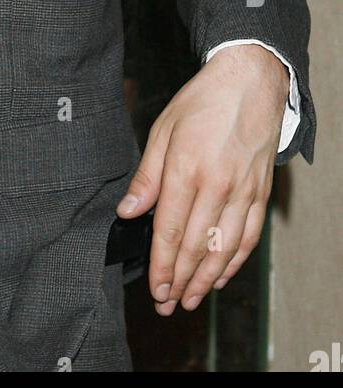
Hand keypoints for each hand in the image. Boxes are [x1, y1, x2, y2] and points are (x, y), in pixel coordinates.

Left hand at [114, 45, 289, 314]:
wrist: (250, 83)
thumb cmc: (203, 102)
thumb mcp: (163, 130)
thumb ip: (147, 176)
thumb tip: (128, 211)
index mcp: (186, 168)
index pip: (170, 229)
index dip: (161, 265)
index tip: (154, 289)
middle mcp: (217, 184)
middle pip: (195, 246)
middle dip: (179, 281)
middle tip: (167, 304)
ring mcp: (243, 191)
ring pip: (224, 248)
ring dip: (206, 280)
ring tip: (191, 299)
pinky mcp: (260, 192)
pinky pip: (248, 236)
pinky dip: (234, 261)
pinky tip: (220, 275)